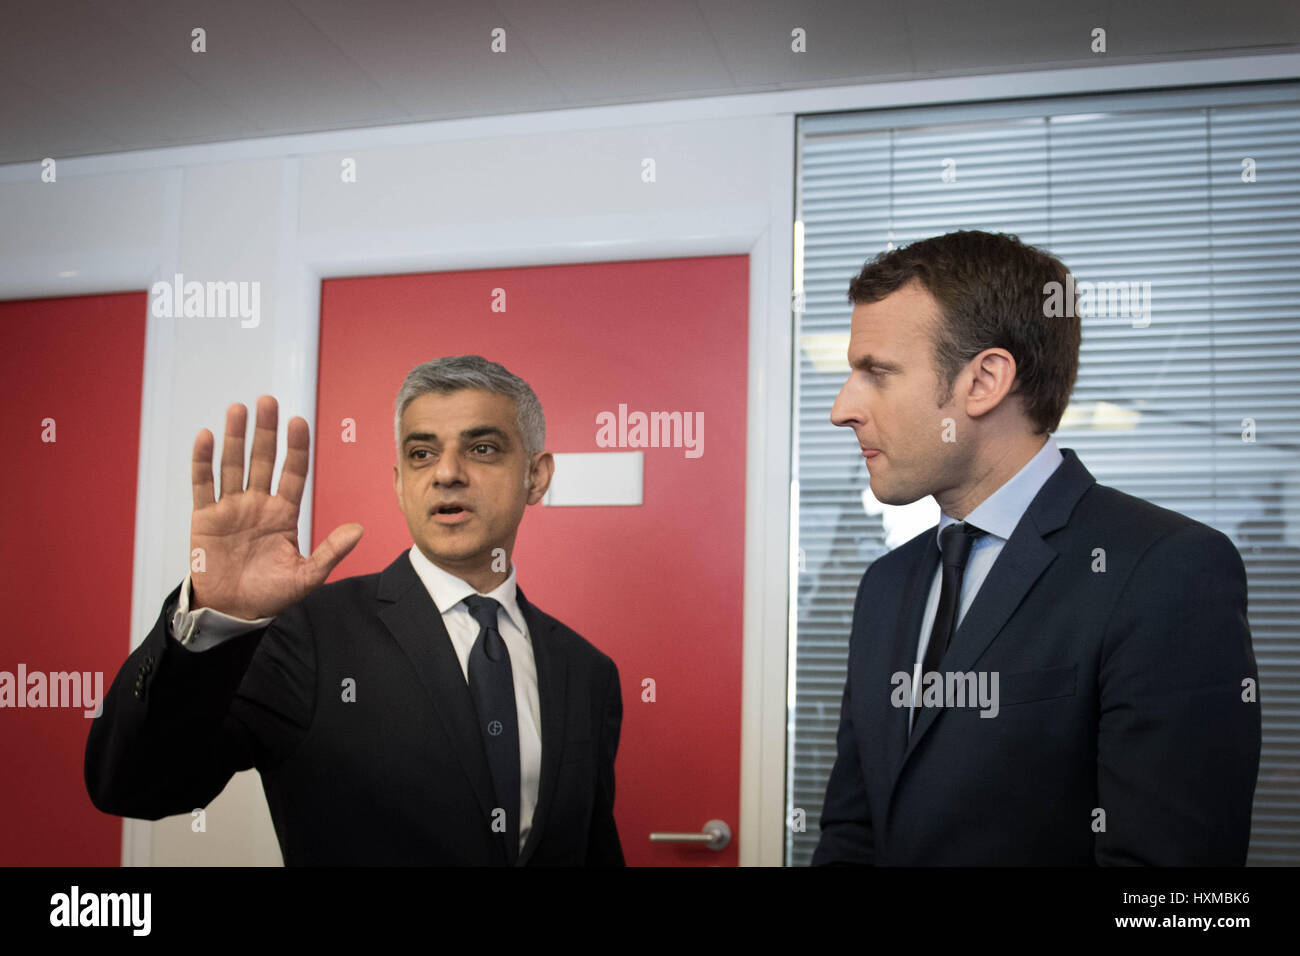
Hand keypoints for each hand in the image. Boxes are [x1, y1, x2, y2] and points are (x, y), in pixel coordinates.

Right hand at [189, 396, 362, 618]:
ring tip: (239, 409)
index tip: (299, 421)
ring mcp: (231, 507)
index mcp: (284, 513)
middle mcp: (258, 504)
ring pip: (233, 464)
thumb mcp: (306, 576)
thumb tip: (359, 530)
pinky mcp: (205, 517)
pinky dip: (203, 461)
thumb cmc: (270, 595)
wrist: (233, 612)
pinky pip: (203, 484)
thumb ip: (331, 552)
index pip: (293, 473)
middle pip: (263, 460)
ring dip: (235, 437)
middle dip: (266, 431)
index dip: (296, 448)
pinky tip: (207, 437)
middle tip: (268, 401)